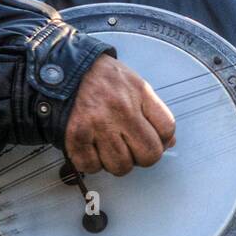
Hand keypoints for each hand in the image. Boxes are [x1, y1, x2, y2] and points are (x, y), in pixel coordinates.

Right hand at [63, 54, 176, 175]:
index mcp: (139, 92)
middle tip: (133, 149)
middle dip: (143, 157)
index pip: (167, 129)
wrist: (66, 69)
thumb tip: (168, 142)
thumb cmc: (103, 79)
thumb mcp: (135, 85)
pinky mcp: (75, 135)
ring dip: (117, 162)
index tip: (153, 139)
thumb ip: (154, 112)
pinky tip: (92, 149)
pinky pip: (92, 166)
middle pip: (149, 154)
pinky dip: (92, 164)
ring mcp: (98, 123)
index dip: (163, 140)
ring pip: (121, 166)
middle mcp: (121, 109)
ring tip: (110, 148)